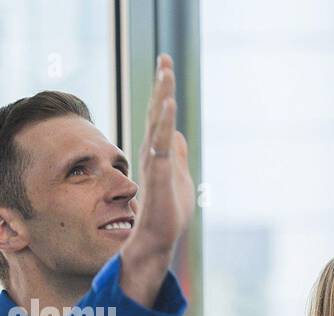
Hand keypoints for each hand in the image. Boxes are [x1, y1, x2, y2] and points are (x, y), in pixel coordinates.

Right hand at [121, 54, 194, 302]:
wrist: (158, 238)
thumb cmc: (168, 211)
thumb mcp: (180, 177)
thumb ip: (177, 155)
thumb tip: (177, 135)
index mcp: (159, 152)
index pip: (160, 116)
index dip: (163, 91)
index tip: (166, 64)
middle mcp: (153, 153)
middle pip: (157, 113)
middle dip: (162, 85)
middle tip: (165, 58)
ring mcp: (155, 163)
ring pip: (158, 124)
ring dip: (163, 97)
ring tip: (167, 73)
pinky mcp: (159, 176)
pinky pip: (161, 145)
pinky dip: (164, 124)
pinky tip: (168, 105)